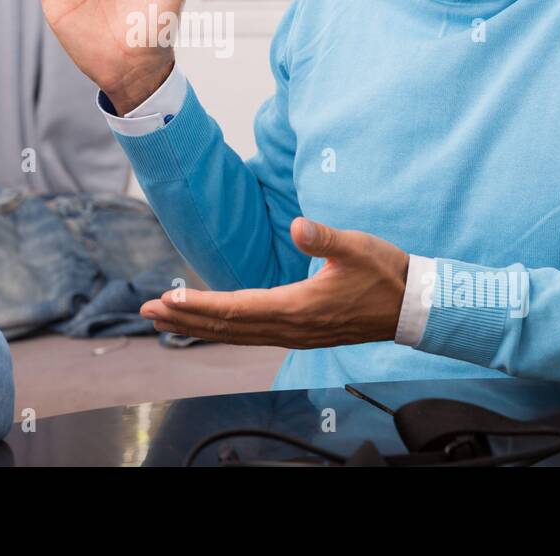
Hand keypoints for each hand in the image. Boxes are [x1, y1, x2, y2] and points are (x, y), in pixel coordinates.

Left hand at [139, 218, 409, 347]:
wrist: (412, 306)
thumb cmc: (384, 272)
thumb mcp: (357, 247)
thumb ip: (326, 238)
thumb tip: (297, 225)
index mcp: (300, 307)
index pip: (238, 307)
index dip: (201, 303)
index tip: (168, 298)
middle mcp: (292, 328)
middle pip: (228, 326)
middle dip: (186, 318)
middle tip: (147, 311)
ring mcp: (295, 334)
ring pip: (237, 333)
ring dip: (199, 325)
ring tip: (165, 318)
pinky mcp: (300, 333)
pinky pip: (252, 334)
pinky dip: (224, 328)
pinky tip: (209, 323)